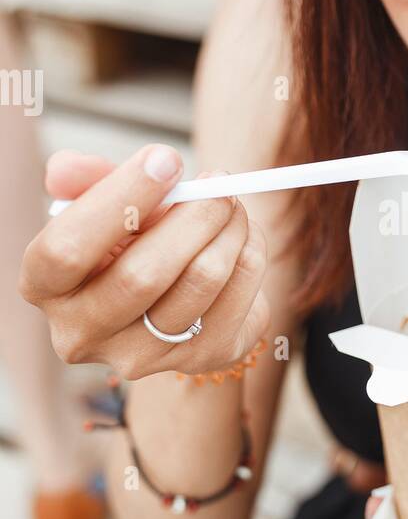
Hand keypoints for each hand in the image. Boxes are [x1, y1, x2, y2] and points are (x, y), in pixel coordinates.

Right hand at [19, 145, 269, 380]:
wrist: (171, 288)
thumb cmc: (128, 237)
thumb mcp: (100, 201)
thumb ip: (84, 178)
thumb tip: (67, 169)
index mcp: (45, 287)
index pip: (68, 249)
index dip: (120, 198)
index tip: (165, 158)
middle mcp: (84, 334)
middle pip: (142, 275)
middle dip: (193, 215)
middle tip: (219, 180)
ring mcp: (142, 356)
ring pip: (201, 282)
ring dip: (230, 229)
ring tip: (232, 204)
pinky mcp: (201, 360)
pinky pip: (239, 296)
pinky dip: (250, 254)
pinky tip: (241, 237)